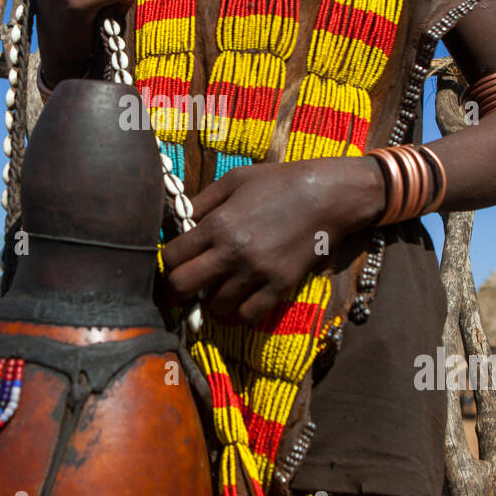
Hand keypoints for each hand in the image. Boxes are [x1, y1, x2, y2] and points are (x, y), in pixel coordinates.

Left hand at [162, 157, 385, 323]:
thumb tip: (176, 221)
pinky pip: (248, 315)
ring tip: (217, 286)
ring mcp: (257, 273)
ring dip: (210, 300)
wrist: (328, 195)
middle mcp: (233, 252)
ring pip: (214, 306)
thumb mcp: (234, 180)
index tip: (174, 260)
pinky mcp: (280, 286)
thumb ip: (202, 202)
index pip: (172, 257)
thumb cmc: (279, 182)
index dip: (166, 261)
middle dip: (177, 286)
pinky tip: (240, 297)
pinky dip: (239, 311)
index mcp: (218, 224)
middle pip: (183, 286)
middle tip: (185, 282)